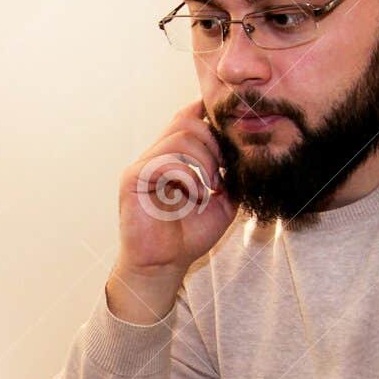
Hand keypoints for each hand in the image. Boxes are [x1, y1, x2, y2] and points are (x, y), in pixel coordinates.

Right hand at [108, 102, 237, 322]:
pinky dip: (189, 176)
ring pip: (181, 136)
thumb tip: (244, 153)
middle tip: (221, 174)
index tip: (231, 134)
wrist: (165, 264)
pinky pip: (166, 160)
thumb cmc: (188, 235)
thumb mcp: (223, 202)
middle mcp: (156, 154)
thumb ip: (231, 175)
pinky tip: (196, 194)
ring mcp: (142, 164)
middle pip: (188, 120)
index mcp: (174, 155)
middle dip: (214, 144)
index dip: (209, 114)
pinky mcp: (133, 178)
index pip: (188, 116)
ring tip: (210, 188)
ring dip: (205, 161)